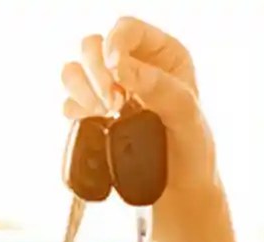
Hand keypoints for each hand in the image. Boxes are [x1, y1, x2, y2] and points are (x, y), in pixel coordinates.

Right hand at [60, 17, 217, 196]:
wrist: (180, 190)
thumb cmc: (193, 151)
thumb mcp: (187, 117)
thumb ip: (161, 89)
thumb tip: (121, 67)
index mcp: (163, 56)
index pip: (128, 29)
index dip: (115, 42)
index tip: (116, 70)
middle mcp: (135, 67)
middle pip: (94, 46)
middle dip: (97, 72)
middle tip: (114, 103)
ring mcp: (112, 90)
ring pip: (75, 70)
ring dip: (81, 90)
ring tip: (104, 114)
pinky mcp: (95, 114)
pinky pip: (70, 102)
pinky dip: (76, 111)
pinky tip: (97, 124)